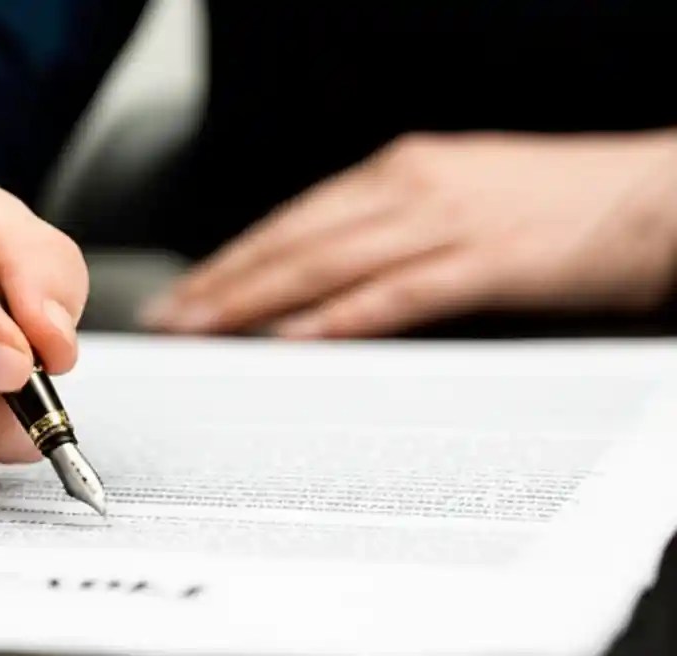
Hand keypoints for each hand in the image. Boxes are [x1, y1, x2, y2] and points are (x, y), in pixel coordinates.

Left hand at [140, 130, 676, 337]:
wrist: (656, 191)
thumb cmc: (558, 202)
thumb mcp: (457, 201)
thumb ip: (390, 236)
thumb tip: (325, 284)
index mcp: (399, 173)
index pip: (292, 222)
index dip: (231, 260)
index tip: (186, 293)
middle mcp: (410, 189)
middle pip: (293, 242)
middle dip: (223, 283)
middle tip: (171, 321)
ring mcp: (446, 223)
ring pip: (327, 264)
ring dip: (256, 300)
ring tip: (206, 331)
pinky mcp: (487, 261)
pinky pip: (399, 293)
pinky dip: (342, 316)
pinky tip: (299, 337)